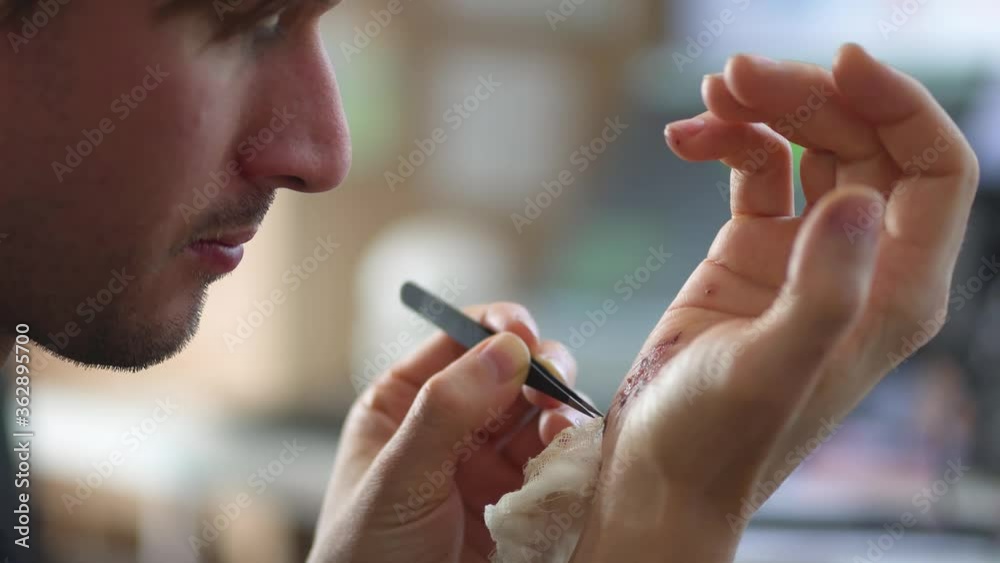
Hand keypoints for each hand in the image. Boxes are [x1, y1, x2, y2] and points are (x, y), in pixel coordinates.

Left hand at [307, 303, 584, 562]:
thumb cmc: (365, 554)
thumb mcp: (398, 477)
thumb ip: (446, 411)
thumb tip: (506, 349)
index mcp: (405, 403)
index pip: (458, 339)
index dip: (497, 327)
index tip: (527, 335)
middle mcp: (451, 426)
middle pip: (510, 371)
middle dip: (540, 369)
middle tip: (555, 383)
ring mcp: (486, 465)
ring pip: (540, 415)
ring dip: (560, 413)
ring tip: (562, 429)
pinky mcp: (518, 504)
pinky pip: (556, 465)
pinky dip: (572, 455)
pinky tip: (571, 458)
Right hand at [573, 44, 978, 561]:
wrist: (658, 470)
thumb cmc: (718, 441)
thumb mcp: (771, 371)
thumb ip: (824, 291)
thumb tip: (859, 199)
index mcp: (896, 292)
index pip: (935, 168)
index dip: (901, 104)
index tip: (841, 61)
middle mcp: (862, 265)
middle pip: (864, 143)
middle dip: (809, 96)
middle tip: (739, 74)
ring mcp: (805, 255)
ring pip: (809, 147)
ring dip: (767, 109)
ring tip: (712, 93)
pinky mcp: (752, 253)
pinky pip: (755, 170)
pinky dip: (727, 142)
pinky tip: (686, 138)